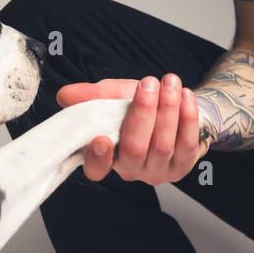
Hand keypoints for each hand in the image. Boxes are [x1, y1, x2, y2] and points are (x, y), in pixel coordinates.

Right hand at [56, 74, 211, 183]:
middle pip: (135, 149)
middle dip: (143, 113)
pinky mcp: (183, 165)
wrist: (173, 108)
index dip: (97, 158)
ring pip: (162, 145)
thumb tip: (65, 95)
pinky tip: (185, 95)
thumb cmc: (138, 106)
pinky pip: (187, 143)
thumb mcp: (113, 97)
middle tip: (148, 83)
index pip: (96, 169)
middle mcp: (132, 169)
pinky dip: (188, 116)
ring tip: (169, 82)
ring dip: (167, 110)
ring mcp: (158, 170)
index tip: (100, 138)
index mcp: (108, 156)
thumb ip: (91, 96)